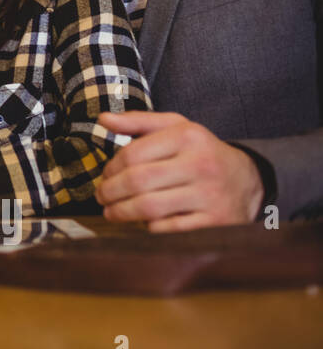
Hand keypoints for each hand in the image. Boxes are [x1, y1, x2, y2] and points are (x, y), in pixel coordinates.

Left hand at [96, 111, 264, 230]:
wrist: (248, 180)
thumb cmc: (200, 153)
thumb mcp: (176, 128)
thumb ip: (138, 122)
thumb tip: (103, 119)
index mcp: (188, 137)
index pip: (132, 154)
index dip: (110, 168)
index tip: (105, 177)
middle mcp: (201, 164)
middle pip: (137, 181)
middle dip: (110, 192)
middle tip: (101, 197)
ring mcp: (210, 195)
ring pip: (149, 208)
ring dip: (122, 213)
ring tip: (111, 212)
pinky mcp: (216, 222)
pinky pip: (168, 229)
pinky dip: (149, 228)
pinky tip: (142, 223)